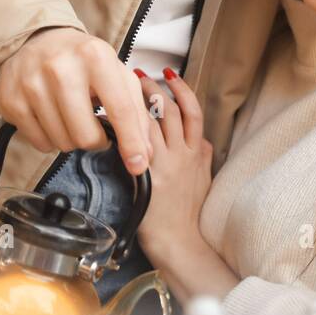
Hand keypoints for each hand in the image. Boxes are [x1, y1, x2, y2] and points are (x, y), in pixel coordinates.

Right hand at [0, 26, 152, 173]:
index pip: (119, 109)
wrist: (37, 40)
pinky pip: (39, 142)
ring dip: (72, 139)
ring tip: (71, 117)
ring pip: (61, 143)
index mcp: (95, 57)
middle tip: (94, 128)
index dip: (131, 142)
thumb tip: (143, 154)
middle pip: (86, 135)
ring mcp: (31, 83)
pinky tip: (51, 118)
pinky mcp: (10, 99)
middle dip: (95, 141)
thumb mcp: (116, 74)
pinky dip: (50, 139)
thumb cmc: (85, 61)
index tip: (138, 166)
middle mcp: (60, 68)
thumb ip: (135, 111)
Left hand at [132, 68, 214, 263]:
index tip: (171, 74)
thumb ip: (203, 155)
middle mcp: (182, 153)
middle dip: (154, 88)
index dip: (182, 89)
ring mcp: (165, 163)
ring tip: (121, 90)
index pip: (192, 111)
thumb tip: (202, 139)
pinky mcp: (148, 175)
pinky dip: (123, 128)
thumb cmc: (191, 213)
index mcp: (198, 151)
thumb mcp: (205, 178)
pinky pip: (134, 144)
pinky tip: (110, 119)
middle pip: (170, 110)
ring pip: (152, 123)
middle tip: (139, 75)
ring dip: (136, 102)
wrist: (181, 239)